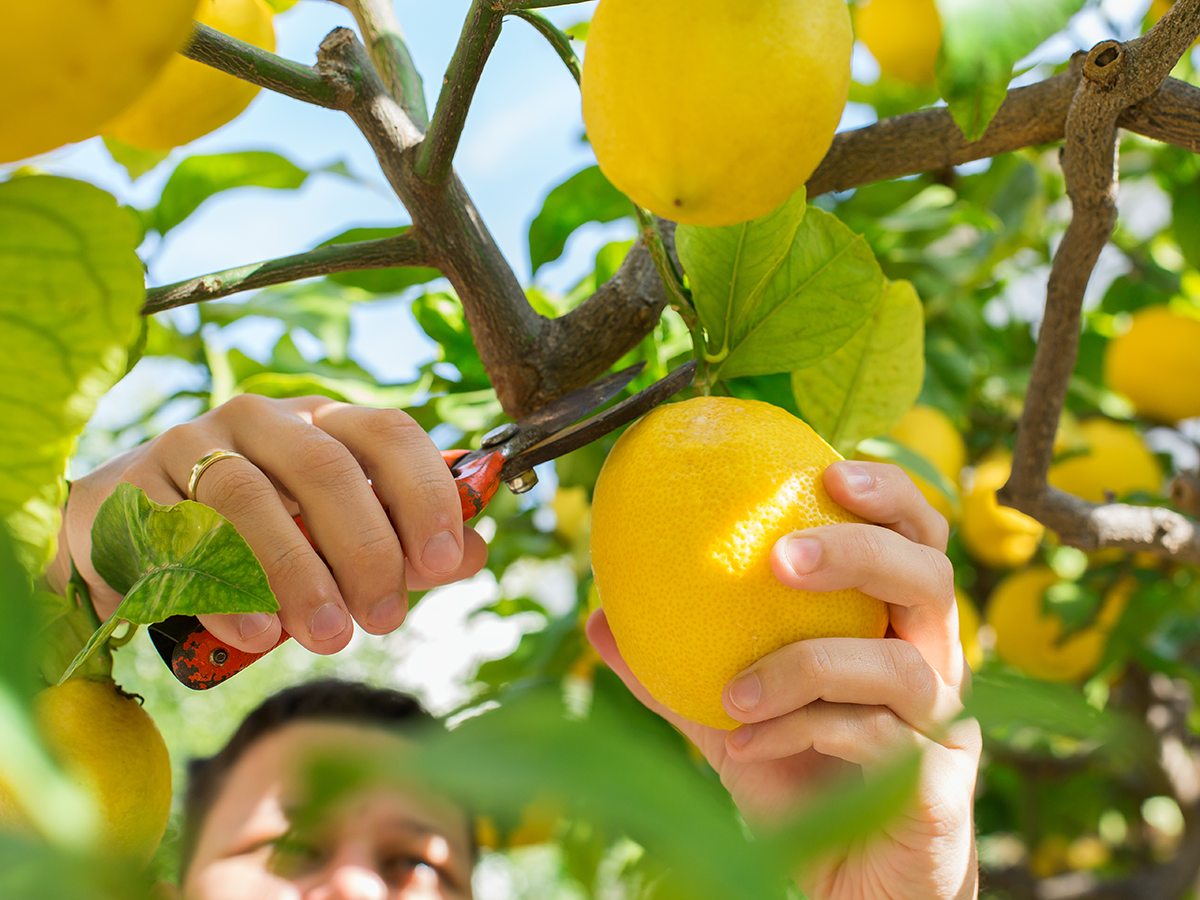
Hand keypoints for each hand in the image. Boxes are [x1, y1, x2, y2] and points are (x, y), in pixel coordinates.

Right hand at [48, 394, 487, 654]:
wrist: (129, 533)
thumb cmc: (254, 532)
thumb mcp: (332, 534)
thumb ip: (400, 542)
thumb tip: (476, 553)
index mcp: (320, 422)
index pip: (388, 432)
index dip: (425, 493)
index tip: (445, 561)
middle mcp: (258, 420)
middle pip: (325, 467)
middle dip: (366, 548)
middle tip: (386, 618)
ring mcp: (188, 446)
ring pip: (251, 498)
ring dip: (298, 574)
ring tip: (329, 635)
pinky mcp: (131, 490)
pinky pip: (181, 536)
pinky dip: (226, 591)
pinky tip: (259, 634)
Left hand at [587, 461, 979, 899]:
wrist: (843, 885)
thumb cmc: (797, 783)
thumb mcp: (728, 715)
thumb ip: (674, 667)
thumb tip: (602, 617)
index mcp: (892, 626)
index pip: (913, 537)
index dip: (888, 492)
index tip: (828, 465)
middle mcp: (932, 663)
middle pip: (930, 577)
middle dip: (861, 550)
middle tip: (784, 556)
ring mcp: (943, 725)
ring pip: (905, 665)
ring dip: (809, 664)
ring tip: (735, 689)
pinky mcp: (940, 786)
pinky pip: (878, 740)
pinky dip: (805, 732)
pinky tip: (745, 744)